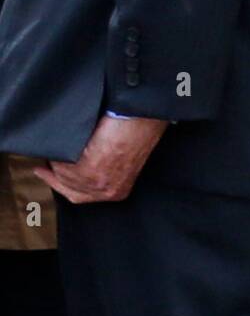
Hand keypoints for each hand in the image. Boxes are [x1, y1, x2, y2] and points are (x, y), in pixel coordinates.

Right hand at [34, 114, 167, 203]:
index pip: (80, 196)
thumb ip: (104, 169)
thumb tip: (86, 164)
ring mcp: (95, 181)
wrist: (142, 119)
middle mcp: (105, 190)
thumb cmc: (138, 132)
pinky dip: (59, 153)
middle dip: (53, 178)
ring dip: (57, 162)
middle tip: (41, 168)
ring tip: (55, 148)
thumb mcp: (123, 160)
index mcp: (116, 190)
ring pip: (63, 174)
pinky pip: (62, 163)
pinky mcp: (86, 168)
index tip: (51, 177)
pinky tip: (62, 142)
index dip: (63, 187)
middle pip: (68, 189)